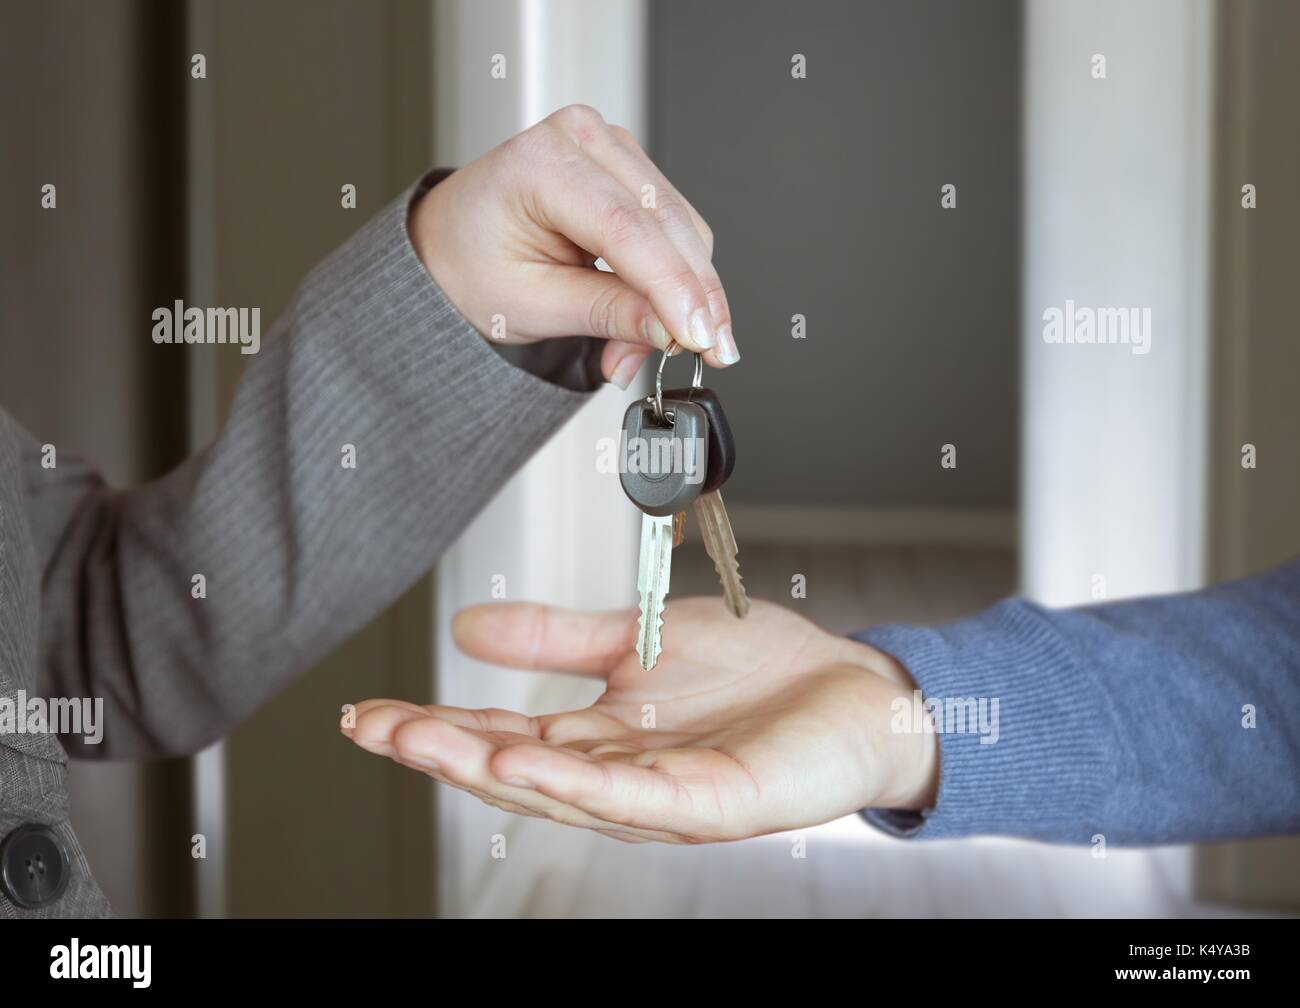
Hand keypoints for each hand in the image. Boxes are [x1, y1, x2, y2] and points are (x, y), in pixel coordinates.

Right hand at [343, 598, 937, 843]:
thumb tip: (466, 628)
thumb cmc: (761, 672)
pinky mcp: (714, 802)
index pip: (501, 733)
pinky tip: (523, 759)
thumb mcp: (635, 639)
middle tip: (375, 728)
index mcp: (600, 739)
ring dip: (489, 767)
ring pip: (562, 792)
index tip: (369, 709)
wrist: (855, 686)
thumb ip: (556, 638)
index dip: (434, 725)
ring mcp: (665, 798)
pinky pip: (635, 797)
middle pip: (516, 771)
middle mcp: (621, 778)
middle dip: (441, 750)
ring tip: (424, 742)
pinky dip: (574, 782)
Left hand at [407, 104, 738, 388]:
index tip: (701, 337)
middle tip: (698, 355)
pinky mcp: (629, 169)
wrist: (450, 245)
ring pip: (682, 226)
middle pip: (666, 224)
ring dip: (686, 293)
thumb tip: (670, 330)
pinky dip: (677, 276)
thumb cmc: (470, 264)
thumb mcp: (532, 305)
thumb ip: (607, 314)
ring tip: (656, 345)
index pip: (627, 227)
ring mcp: (609, 148)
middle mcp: (581, 139)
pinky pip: (675, 225)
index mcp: (540, 163)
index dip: (674, 287)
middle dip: (691, 298)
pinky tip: (661, 315)